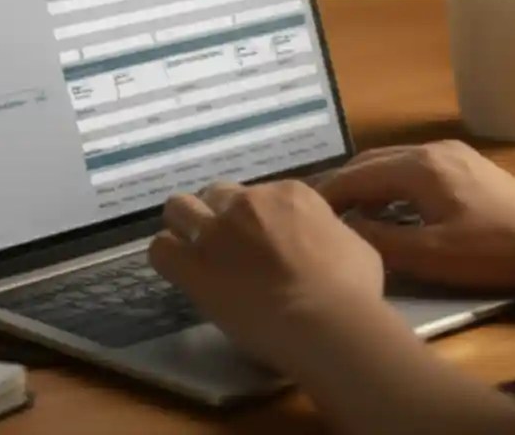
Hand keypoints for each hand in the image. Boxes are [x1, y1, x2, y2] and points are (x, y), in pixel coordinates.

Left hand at [149, 180, 384, 368]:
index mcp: (288, 194)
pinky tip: (181, 272)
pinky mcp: (192, 267)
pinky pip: (160, 249)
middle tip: (228, 248)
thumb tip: (323, 240)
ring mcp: (216, 233)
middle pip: (216, 195)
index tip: (265, 243)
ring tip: (194, 252)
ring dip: (185, 227)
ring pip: (179, 209)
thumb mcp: (354, 244)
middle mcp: (247, 203)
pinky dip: (168, 257)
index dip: (259, 220)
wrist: (325, 319)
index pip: (259, 194)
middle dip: (219, 216)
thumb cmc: (351, 288)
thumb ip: (328, 234)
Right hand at [319, 141, 514, 289]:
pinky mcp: (467, 167)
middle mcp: (431, 149)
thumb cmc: (496, 250)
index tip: (301, 214)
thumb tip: (344, 229)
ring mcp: (452, 154)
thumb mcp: (432, 255)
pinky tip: (388, 210)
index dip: (326, 195)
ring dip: (367, 185)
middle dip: (342, 186)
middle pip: (371, 162)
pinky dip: (390, 186)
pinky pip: (413, 169)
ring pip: (393, 164)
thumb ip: (382, 240)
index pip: (355, 175)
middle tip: (316, 214)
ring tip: (346, 214)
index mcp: (418, 166)